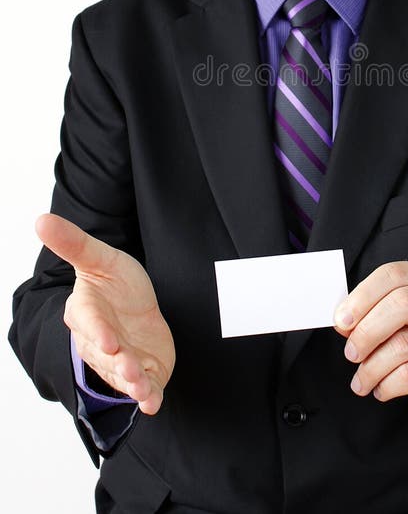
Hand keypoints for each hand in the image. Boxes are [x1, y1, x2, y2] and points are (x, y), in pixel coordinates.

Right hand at [36, 213, 174, 414]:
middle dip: (118, 363)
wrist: (137, 308)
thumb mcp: (99, 258)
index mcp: (86, 312)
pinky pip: (144, 388)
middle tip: (128, 366)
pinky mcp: (142, 371)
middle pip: (106, 355)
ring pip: (123, 375)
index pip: (89, 323)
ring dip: (132, 383)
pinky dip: (148, 397)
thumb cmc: (114, 283)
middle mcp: (100, 340)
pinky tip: (152, 403)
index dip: (98, 333)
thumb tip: (41, 219)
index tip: (108, 342)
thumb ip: (74, 243)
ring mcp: (120, 360)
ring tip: (142, 388)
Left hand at [333, 261, 407, 419]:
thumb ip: (372, 314)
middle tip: (351, 352)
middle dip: (367, 331)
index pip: (394, 274)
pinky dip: (389, 385)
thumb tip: (343, 322)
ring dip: (374, 366)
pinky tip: (382, 389)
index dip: (363, 296)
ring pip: (405, 344)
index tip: (341, 320)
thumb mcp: (399, 320)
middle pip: (402, 303)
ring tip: (362, 379)